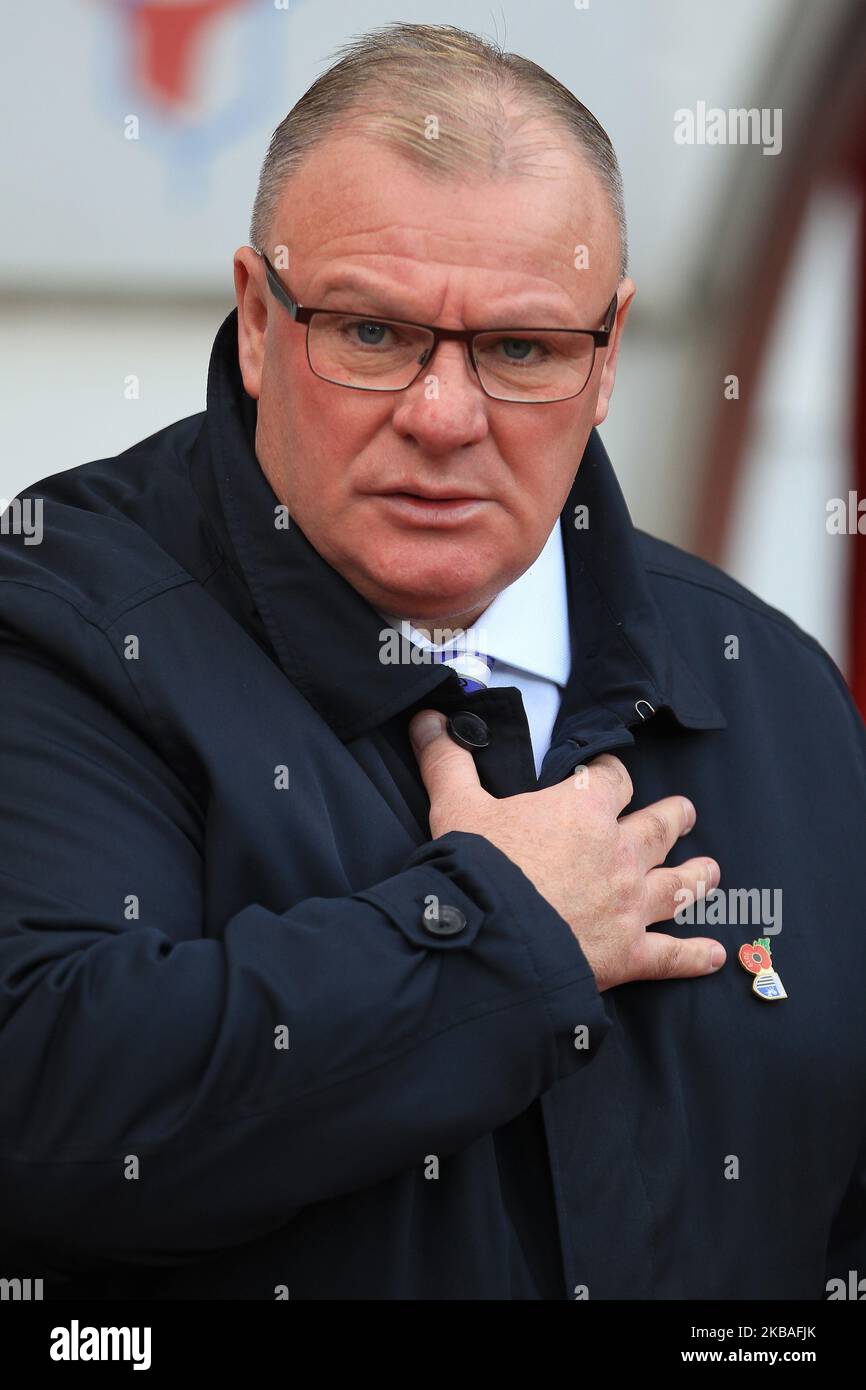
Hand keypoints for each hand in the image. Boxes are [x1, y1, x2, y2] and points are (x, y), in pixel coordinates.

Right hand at [409, 709, 724, 991]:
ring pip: (679, 884)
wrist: (490, 940)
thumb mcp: (455, 807)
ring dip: (698, 876)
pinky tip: (714, 955)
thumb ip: (447, 761)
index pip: (612, 779)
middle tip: (683, 812)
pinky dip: (694, 956)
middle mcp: (619, 853)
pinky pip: (672, 955)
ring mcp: (630, 905)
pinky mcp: (629, 954)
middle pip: (659, 826)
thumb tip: (427, 719)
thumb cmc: (476, 869)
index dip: (610, 775)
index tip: (607, 775)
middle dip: (673, 817)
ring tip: (711, 869)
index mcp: (583, 811)